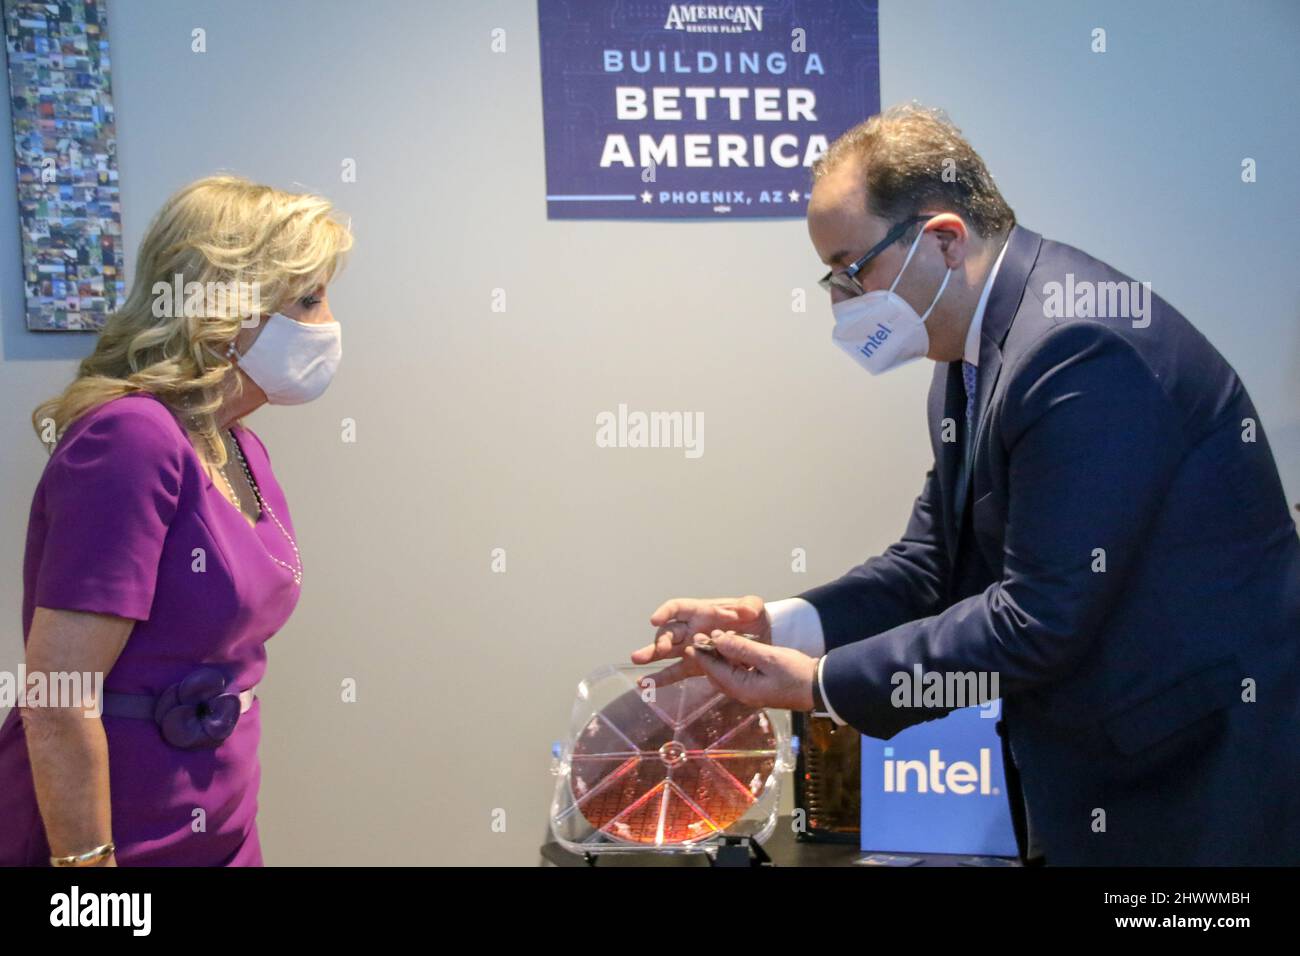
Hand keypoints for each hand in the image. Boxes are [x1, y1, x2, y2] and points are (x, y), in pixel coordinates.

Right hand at [632, 596, 770, 686]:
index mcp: (700, 612)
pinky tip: (645, 685)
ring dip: (651, 656)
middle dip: (661, 639)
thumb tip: (744, 611)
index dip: (665, 612)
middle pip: (669, 631)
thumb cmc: (754, 618)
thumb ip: (750, 607)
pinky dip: (661, 678)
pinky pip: (675, 671)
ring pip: (666, 651)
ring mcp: (691, 647)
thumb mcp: (755, 608)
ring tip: (637, 660)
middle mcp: (690, 628)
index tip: (655, 620)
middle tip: (658, 649)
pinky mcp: (696, 665)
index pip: (677, 608)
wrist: (762, 639)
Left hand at [692, 631, 819, 711]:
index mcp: (743, 689)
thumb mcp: (769, 657)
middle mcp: (742, 693)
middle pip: (717, 674)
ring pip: (726, 674)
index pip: (715, 670)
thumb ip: (742, 648)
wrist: (820, 687)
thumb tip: (717, 639)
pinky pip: (736, 674)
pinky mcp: (757, 688)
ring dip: (718, 658)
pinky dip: (731, 662)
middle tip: (699, 637)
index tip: (693, 639)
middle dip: (707, 656)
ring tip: (713, 640)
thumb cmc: (796, 673)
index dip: (703, 654)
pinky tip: (731, 649)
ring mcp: (750, 692)